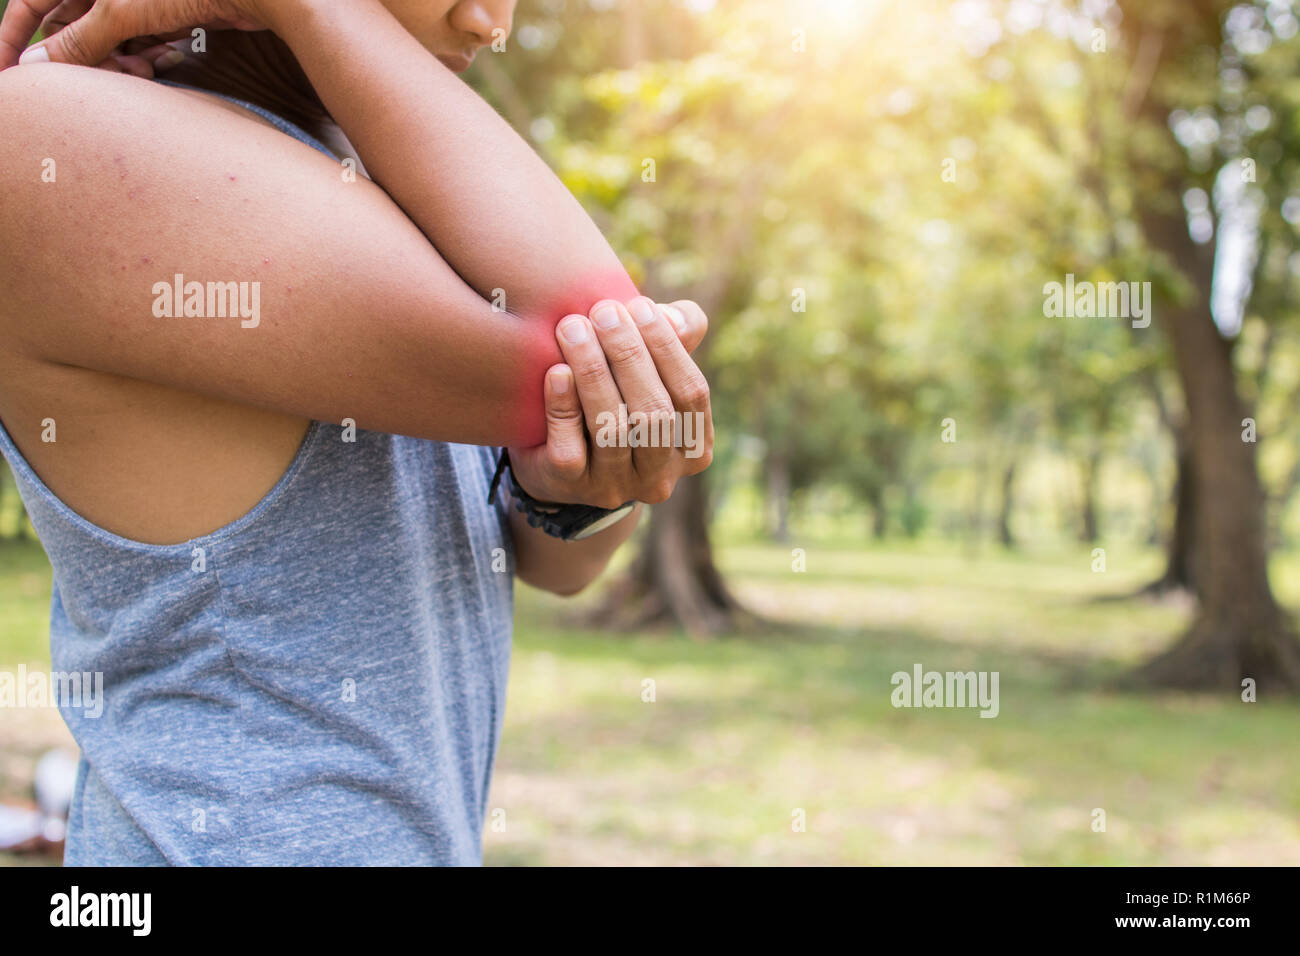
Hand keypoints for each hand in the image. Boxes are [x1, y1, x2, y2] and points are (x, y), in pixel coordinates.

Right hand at [0, 0, 267, 70]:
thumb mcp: (122, 11)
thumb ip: (79, 39)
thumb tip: (37, 66)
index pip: (28, 1)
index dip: (14, 37)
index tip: (6, 73)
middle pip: (69, 25)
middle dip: (80, 55)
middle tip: (99, 77)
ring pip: (105, 39)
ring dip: (114, 61)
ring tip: (138, 69)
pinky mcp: (163, 14)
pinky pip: (136, 42)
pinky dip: (142, 57)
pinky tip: (158, 64)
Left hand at [508, 296, 713, 508]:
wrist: (553, 454)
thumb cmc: (616, 396)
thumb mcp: (650, 367)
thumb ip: (674, 336)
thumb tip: (676, 318)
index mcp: (694, 447)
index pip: (691, 394)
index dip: (667, 347)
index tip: (638, 305)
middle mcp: (660, 476)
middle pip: (654, 413)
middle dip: (628, 355)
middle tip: (602, 311)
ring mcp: (615, 486)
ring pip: (612, 431)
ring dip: (593, 373)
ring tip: (573, 328)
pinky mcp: (572, 487)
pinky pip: (570, 449)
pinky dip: (563, 407)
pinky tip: (556, 372)